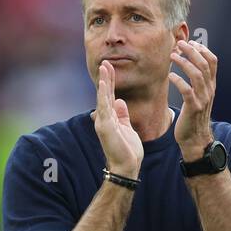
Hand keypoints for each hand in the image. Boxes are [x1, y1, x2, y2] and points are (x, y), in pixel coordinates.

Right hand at [93, 60, 143, 178]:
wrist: (127, 167)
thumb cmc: (128, 151)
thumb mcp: (127, 128)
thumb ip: (123, 115)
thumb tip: (120, 101)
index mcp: (110, 118)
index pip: (109, 96)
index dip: (110, 82)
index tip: (111, 68)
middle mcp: (104, 119)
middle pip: (105, 94)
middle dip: (105, 78)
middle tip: (106, 62)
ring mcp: (103, 122)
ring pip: (103, 98)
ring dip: (103, 82)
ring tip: (104, 67)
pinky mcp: (105, 126)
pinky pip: (104, 107)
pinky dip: (103, 94)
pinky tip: (103, 83)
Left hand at [169, 39, 216, 159]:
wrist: (196, 138)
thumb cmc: (194, 116)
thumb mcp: (200, 96)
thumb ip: (198, 82)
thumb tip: (192, 63)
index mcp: (211, 86)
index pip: (213, 62)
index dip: (203, 50)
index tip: (191, 42)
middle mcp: (209, 90)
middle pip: (203, 64)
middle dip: (192, 51)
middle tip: (179, 44)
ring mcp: (202, 99)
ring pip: (196, 75)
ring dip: (184, 62)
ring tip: (172, 56)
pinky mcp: (193, 108)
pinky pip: (186, 90)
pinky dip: (178, 80)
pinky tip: (170, 75)